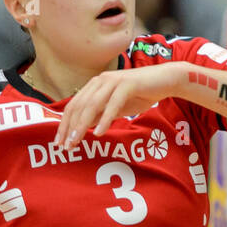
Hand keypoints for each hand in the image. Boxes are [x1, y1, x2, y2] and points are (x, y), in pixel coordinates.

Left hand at [54, 63, 185, 146]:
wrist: (165, 80)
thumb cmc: (141, 94)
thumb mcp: (117, 107)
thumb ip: (101, 114)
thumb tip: (84, 128)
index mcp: (95, 85)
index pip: (74, 105)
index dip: (65, 124)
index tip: (60, 142)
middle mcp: (101, 81)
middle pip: (79, 106)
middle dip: (69, 127)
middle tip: (65, 146)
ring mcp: (114, 81)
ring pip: (92, 105)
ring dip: (82, 125)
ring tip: (76, 141)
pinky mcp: (127, 84)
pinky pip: (112, 104)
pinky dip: (104, 119)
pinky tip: (99, 132)